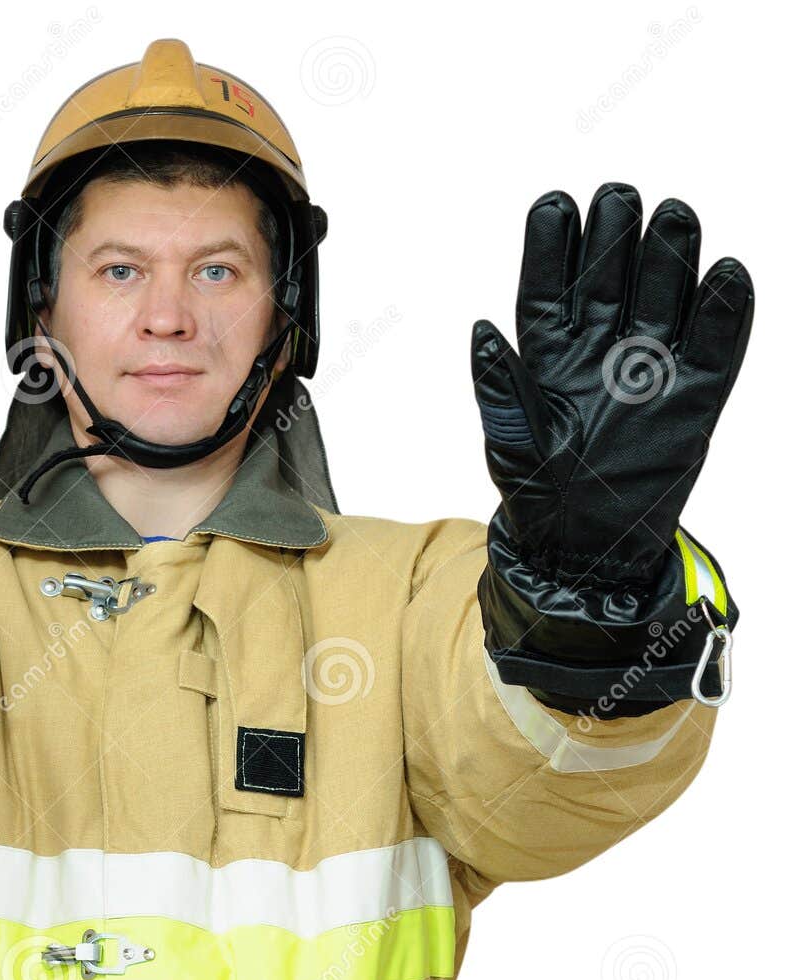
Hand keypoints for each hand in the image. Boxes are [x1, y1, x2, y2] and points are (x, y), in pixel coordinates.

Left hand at [471, 181, 751, 581]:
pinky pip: (716, 347)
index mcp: (548, 358)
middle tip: (619, 196)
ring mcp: (650, 371)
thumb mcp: (510, 446)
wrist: (587, 553)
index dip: (551, 248)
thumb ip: (500, 389)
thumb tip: (481, 331)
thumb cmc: (539, 497)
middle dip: (615, 238)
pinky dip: (725, 312)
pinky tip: (726, 274)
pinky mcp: (695, 398)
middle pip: (611, 281)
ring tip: (673, 217)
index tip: (554, 206)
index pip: (549, 290)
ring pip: (664, 299)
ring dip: (670, 259)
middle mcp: (600, 353)